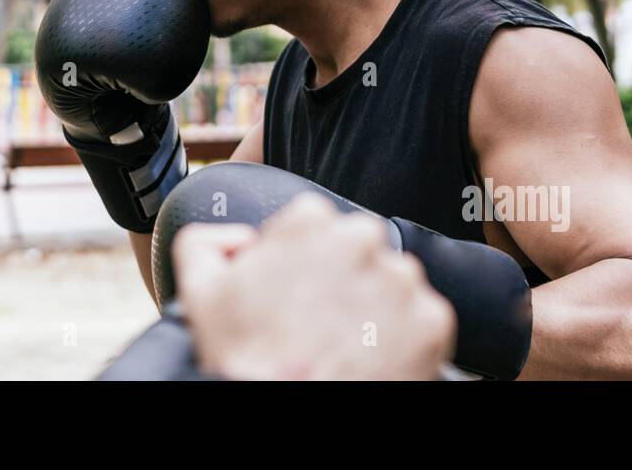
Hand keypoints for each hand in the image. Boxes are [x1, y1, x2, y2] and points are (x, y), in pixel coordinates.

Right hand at [173, 194, 455, 379]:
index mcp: (311, 221)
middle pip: (359, 250)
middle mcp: (363, 239)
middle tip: (320, 322)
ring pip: (392, 284)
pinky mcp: (432, 321)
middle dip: (343, 279)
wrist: (286, 409)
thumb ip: (206, 242)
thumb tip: (237, 238)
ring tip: (345, 345)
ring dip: (375, 307)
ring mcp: (401, 280)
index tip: (295, 295)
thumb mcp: (199, 291)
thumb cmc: (246, 359)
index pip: (314, 226)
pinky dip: (402, 339)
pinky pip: (421, 321)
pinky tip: (369, 359)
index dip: (300, 262)